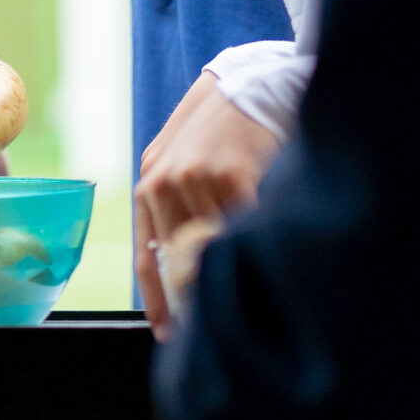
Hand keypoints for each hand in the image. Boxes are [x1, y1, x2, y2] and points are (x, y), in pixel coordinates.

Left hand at [135, 74, 281, 338]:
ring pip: (218, 245)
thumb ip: (172, 208)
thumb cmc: (215, 130)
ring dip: (237, 260)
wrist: (245, 85)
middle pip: (184, 261)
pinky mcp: (233, 175)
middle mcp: (165, 184)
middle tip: (226, 311)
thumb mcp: (177, 163)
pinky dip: (259, 239)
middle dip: (204, 288)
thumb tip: (177, 268)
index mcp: (148, 188)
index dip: (160, 301)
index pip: (148, 258)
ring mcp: (198, 179)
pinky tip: (271, 241)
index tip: (170, 334)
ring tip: (258, 268)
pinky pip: (247, 227)